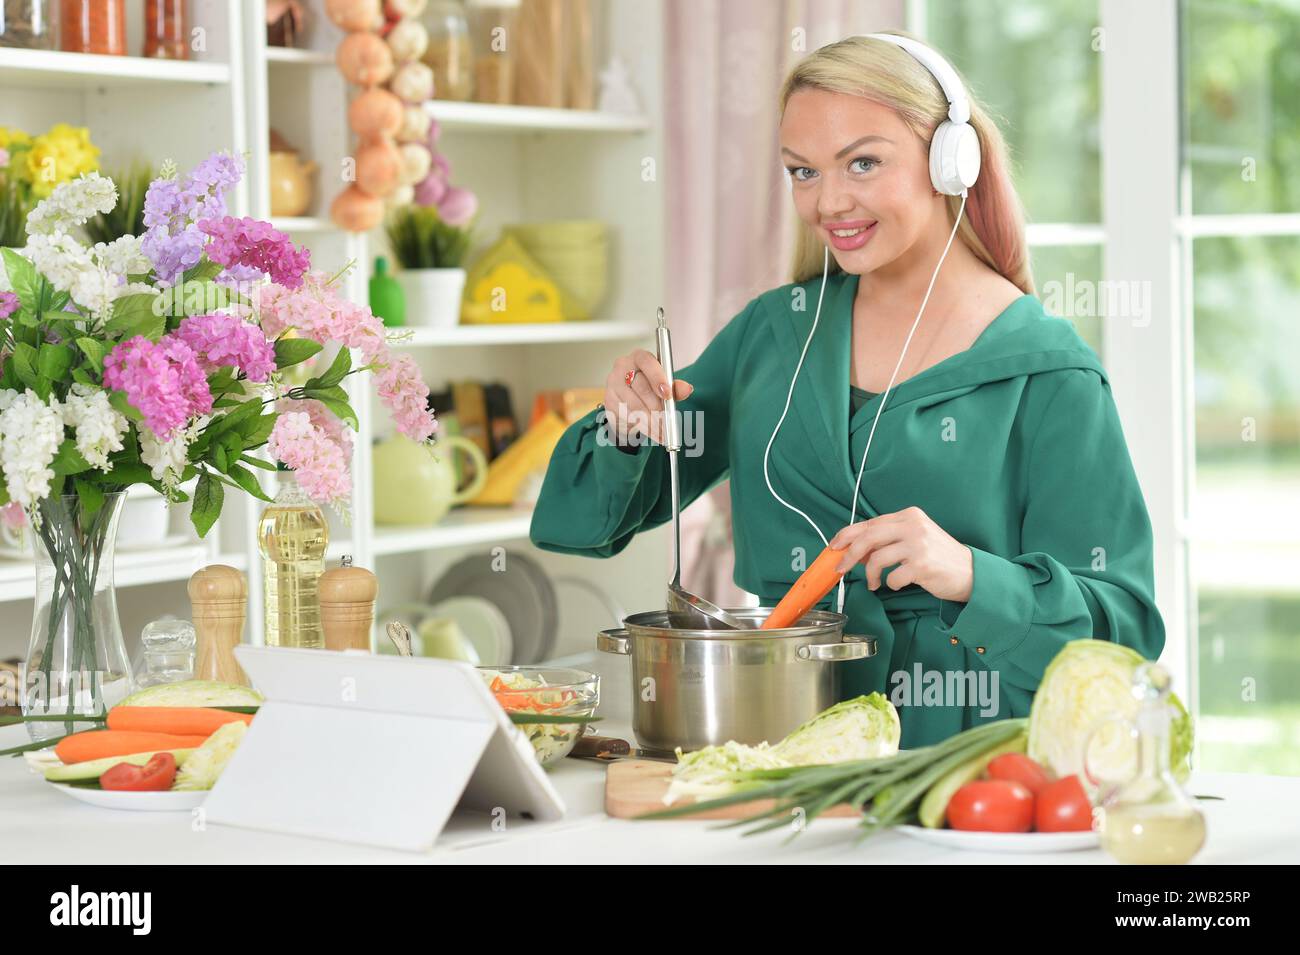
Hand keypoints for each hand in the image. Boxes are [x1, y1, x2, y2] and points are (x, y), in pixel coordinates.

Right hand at [603, 349, 693, 445]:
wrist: (627, 398)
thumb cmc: (648, 386)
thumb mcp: (663, 384)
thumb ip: (675, 387)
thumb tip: (687, 389)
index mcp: (639, 357)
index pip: (647, 362)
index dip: (658, 378)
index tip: (667, 395)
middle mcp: (622, 367)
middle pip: (641, 387)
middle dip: (656, 407)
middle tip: (667, 421)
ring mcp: (613, 384)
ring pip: (633, 405)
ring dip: (650, 421)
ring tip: (662, 431)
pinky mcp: (609, 401)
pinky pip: (626, 416)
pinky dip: (641, 427)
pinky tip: (651, 432)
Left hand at [828, 506, 973, 601]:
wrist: (971, 572)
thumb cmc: (938, 556)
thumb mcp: (914, 538)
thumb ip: (888, 539)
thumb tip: (855, 549)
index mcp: (909, 516)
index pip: (870, 523)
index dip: (847, 535)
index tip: (834, 546)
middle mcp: (913, 526)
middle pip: (868, 537)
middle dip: (849, 554)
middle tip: (840, 568)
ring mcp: (918, 545)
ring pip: (877, 559)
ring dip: (870, 575)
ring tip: (874, 583)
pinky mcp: (922, 565)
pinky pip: (892, 578)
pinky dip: (890, 584)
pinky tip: (898, 584)